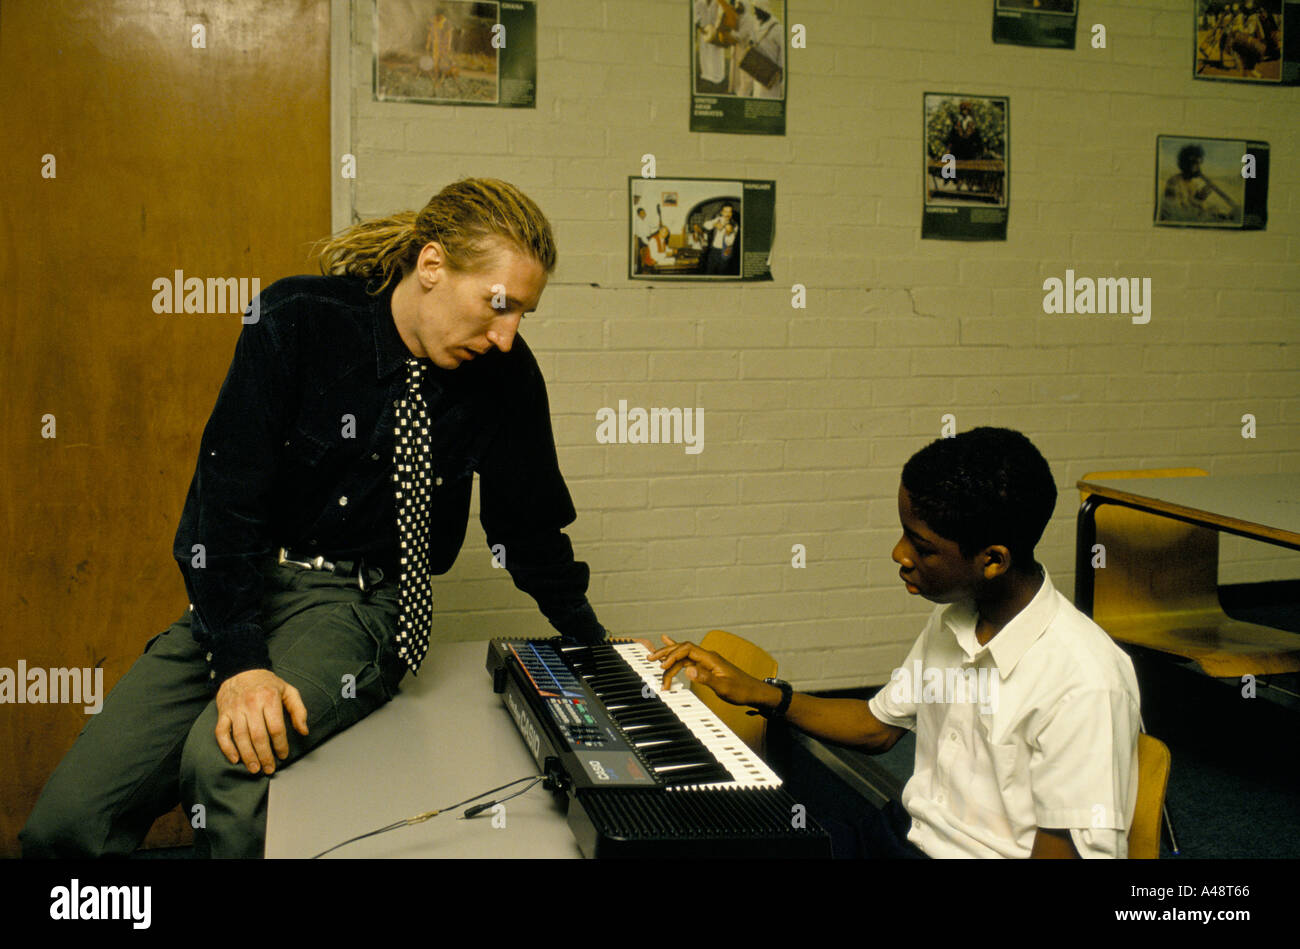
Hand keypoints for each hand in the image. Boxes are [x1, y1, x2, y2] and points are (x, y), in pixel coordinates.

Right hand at [214, 668, 308, 773]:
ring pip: (240, 737)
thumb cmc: (268, 684)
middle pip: (258, 736)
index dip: (280, 745)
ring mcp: (235, 709)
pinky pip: (221, 733)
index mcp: (269, 699)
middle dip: (265, 756)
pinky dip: (227, 748)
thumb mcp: (288, 691)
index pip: (276, 728)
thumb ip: (299, 710)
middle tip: (269, 769)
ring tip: (255, 768)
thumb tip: (304, 731)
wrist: (241, 669)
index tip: (283, 755)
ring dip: (248, 756)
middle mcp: (251, 704)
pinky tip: (235, 759)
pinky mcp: (223, 713)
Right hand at [640, 635, 770, 708]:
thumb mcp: (723, 687)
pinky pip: (689, 657)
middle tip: (650, 658)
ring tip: (655, 661)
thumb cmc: (742, 690)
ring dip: (670, 659)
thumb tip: (688, 670)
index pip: (687, 649)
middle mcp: (708, 656)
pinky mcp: (707, 667)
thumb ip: (705, 678)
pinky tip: (669, 644)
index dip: (673, 655)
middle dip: (666, 652)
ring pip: (684, 655)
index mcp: (711, 658)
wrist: (754, 693)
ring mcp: (707, 661)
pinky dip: (677, 654)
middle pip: (682, 648)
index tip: (663, 666)